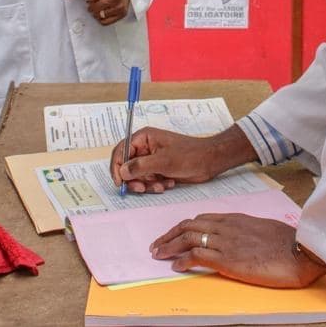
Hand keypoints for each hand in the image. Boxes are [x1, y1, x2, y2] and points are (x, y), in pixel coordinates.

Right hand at [110, 126, 256, 193]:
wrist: (209, 162)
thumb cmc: (189, 155)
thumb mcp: (163, 162)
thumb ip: (140, 166)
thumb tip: (122, 172)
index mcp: (144, 138)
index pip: (120, 151)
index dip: (116, 167)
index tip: (119, 182)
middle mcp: (145, 148)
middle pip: (127, 166)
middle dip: (135, 179)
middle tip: (143, 188)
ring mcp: (152, 159)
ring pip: (138, 176)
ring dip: (147, 184)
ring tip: (162, 186)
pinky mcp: (158, 170)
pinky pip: (148, 181)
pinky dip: (155, 185)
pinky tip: (168, 183)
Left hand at [150, 214, 325, 288]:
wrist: (301, 251)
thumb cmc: (288, 243)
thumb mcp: (263, 229)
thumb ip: (246, 231)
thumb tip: (239, 239)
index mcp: (235, 218)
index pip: (201, 218)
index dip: (183, 226)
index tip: (173, 234)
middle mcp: (227, 227)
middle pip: (189, 225)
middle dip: (170, 235)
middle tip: (157, 244)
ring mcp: (226, 242)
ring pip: (188, 238)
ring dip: (169, 246)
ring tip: (159, 254)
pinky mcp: (228, 260)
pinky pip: (197, 255)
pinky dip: (183, 260)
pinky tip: (176, 267)